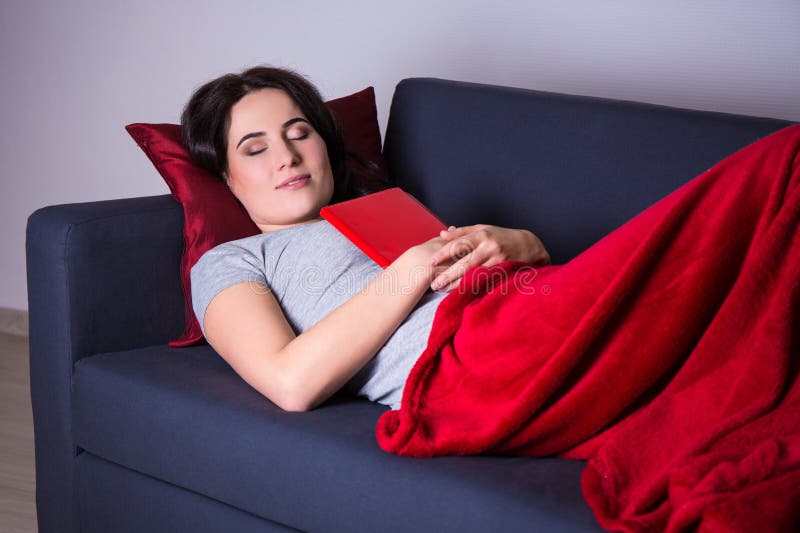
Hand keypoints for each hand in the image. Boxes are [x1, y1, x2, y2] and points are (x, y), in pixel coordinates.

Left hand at [428, 224, 549, 291]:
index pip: (459, 244)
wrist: (530, 246)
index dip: (443, 254)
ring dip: (458, 285)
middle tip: (434, 284)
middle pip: (465, 263)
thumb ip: (462, 233)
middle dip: (448, 275)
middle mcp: (490, 247)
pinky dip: (473, 288)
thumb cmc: (501, 236)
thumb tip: (442, 234)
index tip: (430, 262)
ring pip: (475, 276)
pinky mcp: (505, 273)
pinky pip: (486, 282)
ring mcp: (498, 261)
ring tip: (443, 290)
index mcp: (483, 235)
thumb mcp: (484, 229)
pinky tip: (462, 294)